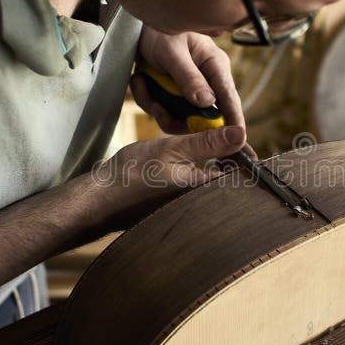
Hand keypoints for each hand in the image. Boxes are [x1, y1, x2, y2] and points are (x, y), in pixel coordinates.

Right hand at [90, 126, 245, 229]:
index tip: (238, 140)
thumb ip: (208, 143)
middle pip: (229, 183)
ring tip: (205, 151)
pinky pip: (196, 192)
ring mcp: (188, 210)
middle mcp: (201, 205)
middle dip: (228, 162)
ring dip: (213, 168)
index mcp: (205, 190)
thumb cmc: (134, 173)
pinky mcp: (176, 210)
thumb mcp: (173, 149)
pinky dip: (197, 177)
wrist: (101, 198)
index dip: (243, 155)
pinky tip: (186, 166)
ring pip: (211, 186)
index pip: (240, 174)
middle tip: (221, 143)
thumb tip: (241, 134)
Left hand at [130, 26, 243, 134]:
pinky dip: (148, 99)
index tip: (239, 140)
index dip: (234, 120)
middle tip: (157, 105)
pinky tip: (139, 80)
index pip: (229, 98)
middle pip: (202, 114)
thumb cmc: (160, 31)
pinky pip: (165, 110)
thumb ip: (189, 78)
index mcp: (215, 66)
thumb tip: (208, 102)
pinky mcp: (175, 94)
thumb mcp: (172, 53)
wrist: (138, 28)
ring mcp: (191, 89)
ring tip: (141, 82)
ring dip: (157, 105)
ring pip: (180, 116)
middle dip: (176, 115)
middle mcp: (207, 81)